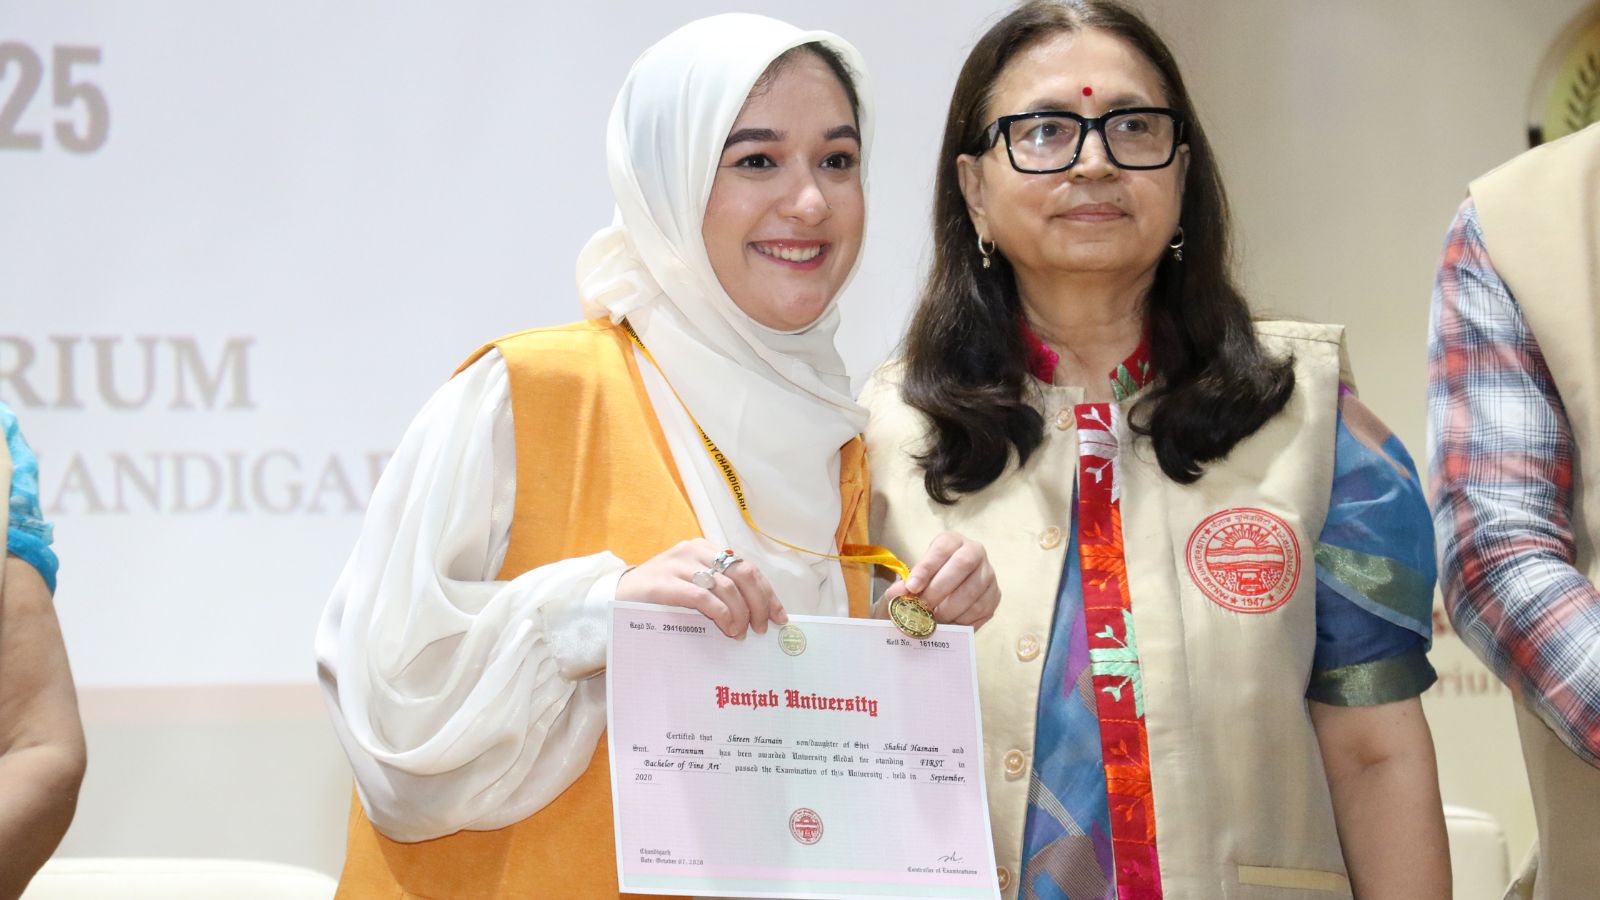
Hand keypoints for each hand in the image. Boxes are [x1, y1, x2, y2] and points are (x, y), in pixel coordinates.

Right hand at [616, 539, 785, 638]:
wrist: (613, 597)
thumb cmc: (658, 596)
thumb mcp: (692, 585)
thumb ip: (719, 590)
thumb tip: (758, 614)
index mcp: (705, 548)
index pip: (748, 568)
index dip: (768, 593)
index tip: (780, 617)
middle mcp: (694, 551)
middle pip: (743, 574)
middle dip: (759, 603)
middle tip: (762, 628)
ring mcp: (678, 565)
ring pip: (726, 587)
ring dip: (740, 613)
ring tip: (740, 633)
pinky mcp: (664, 584)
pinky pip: (703, 597)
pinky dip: (721, 614)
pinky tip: (726, 627)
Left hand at [880, 532, 998, 628]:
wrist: (948, 590)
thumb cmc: (929, 581)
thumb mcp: (914, 577)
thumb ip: (904, 585)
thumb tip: (896, 594)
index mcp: (952, 541)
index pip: (941, 549)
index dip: (926, 568)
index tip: (911, 587)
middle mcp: (975, 551)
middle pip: (962, 565)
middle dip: (939, 589)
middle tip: (923, 607)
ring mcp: (988, 573)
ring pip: (974, 590)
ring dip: (951, 609)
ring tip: (934, 620)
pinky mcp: (995, 595)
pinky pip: (982, 609)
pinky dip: (964, 620)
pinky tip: (950, 625)